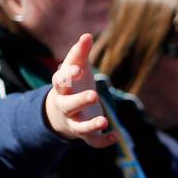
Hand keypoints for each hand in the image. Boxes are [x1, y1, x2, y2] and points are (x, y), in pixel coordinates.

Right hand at [44, 34, 115, 148]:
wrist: (62, 112)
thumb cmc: (72, 84)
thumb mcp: (75, 67)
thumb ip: (79, 53)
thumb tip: (86, 35)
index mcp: (62, 88)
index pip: (61, 82)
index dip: (68, 76)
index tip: (78, 70)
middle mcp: (66, 107)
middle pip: (69, 106)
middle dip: (80, 101)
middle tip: (94, 95)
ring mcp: (75, 122)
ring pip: (79, 127)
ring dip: (91, 125)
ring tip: (104, 121)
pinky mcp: (85, 134)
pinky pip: (92, 141)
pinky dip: (103, 141)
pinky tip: (116, 136)